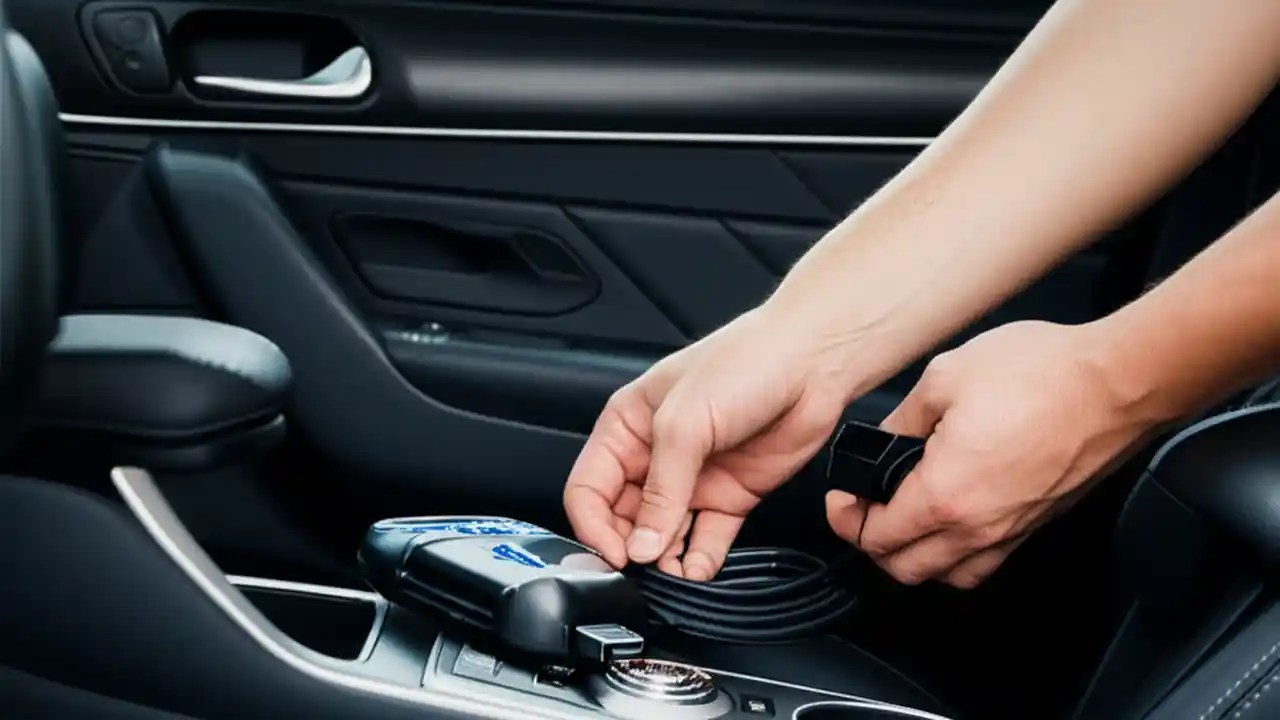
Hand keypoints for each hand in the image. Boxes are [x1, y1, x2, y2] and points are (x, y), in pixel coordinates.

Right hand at [564, 305, 851, 579]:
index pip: (588, 488)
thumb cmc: (745, 363)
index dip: (593, 525)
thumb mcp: (684, 422)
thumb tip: (642, 543)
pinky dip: (699, 562)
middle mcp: (655, 456)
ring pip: (662, 536)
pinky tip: (698, 572)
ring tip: (670, 577)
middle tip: (639, 571)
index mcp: (627, 427)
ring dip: (663, 562)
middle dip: (628, 548)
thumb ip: (662, 488)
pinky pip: (705, 540)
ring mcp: (693, 479)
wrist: (812, 362)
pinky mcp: (730, 497)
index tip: (614, 553)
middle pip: (621, 518)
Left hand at [826, 320, 1155, 588]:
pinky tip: (952, 521)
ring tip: (903, 520)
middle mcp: (978, 526)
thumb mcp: (944, 379)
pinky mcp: (1038, 523)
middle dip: (872, 544)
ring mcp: (1012, 530)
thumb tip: (883, 442)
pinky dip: (957, 556)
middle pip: (905, 569)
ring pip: (947, 575)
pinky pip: (986, 562)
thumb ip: (902, 419)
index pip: (875, 536)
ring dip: (915, 556)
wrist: (1116, 382)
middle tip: (863, 510)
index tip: (842, 500)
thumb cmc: (1042, 375)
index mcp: (944, 494)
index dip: (845, 519)